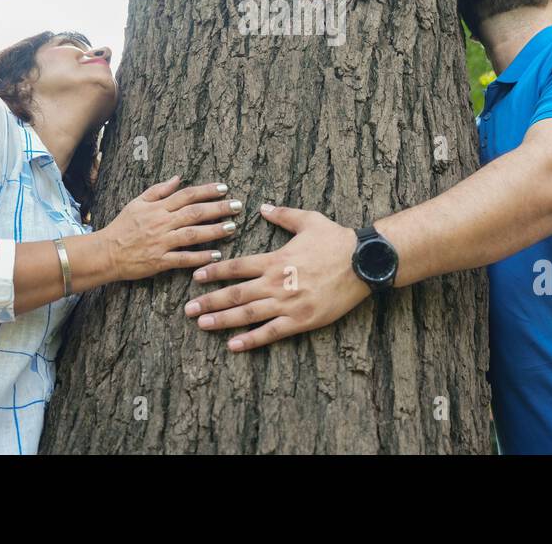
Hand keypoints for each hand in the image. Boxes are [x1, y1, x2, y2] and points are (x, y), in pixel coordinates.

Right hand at [99, 176, 241, 280]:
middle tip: (237, 206)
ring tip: (232, 228)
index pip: (186, 195)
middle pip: (194, 213)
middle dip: (218, 209)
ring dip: (214, 231)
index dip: (207, 191)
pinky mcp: (159, 261)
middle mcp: (161, 223)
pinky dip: (200, 257)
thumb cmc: (123, 226)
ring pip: (192, 234)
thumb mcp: (137, 203)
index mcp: (157, 208)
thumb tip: (178, 178)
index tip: (224, 189)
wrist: (106, 252)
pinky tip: (216, 255)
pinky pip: (183, 259)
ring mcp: (161, 242)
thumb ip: (159, 190)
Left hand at [184, 204, 369, 351]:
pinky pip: (271, 332)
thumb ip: (282, 214)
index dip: (213, 272)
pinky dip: (250, 340)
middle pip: (235, 293)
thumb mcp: (308, 219)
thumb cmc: (336, 239)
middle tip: (188, 309)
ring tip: (202, 325)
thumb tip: (263, 207)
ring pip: (248, 314)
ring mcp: (288, 303)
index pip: (236, 266)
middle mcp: (276, 282)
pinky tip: (233, 345)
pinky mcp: (301, 320)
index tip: (196, 278)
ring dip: (222, 320)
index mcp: (275, 259)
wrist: (363, 262)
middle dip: (209, 301)